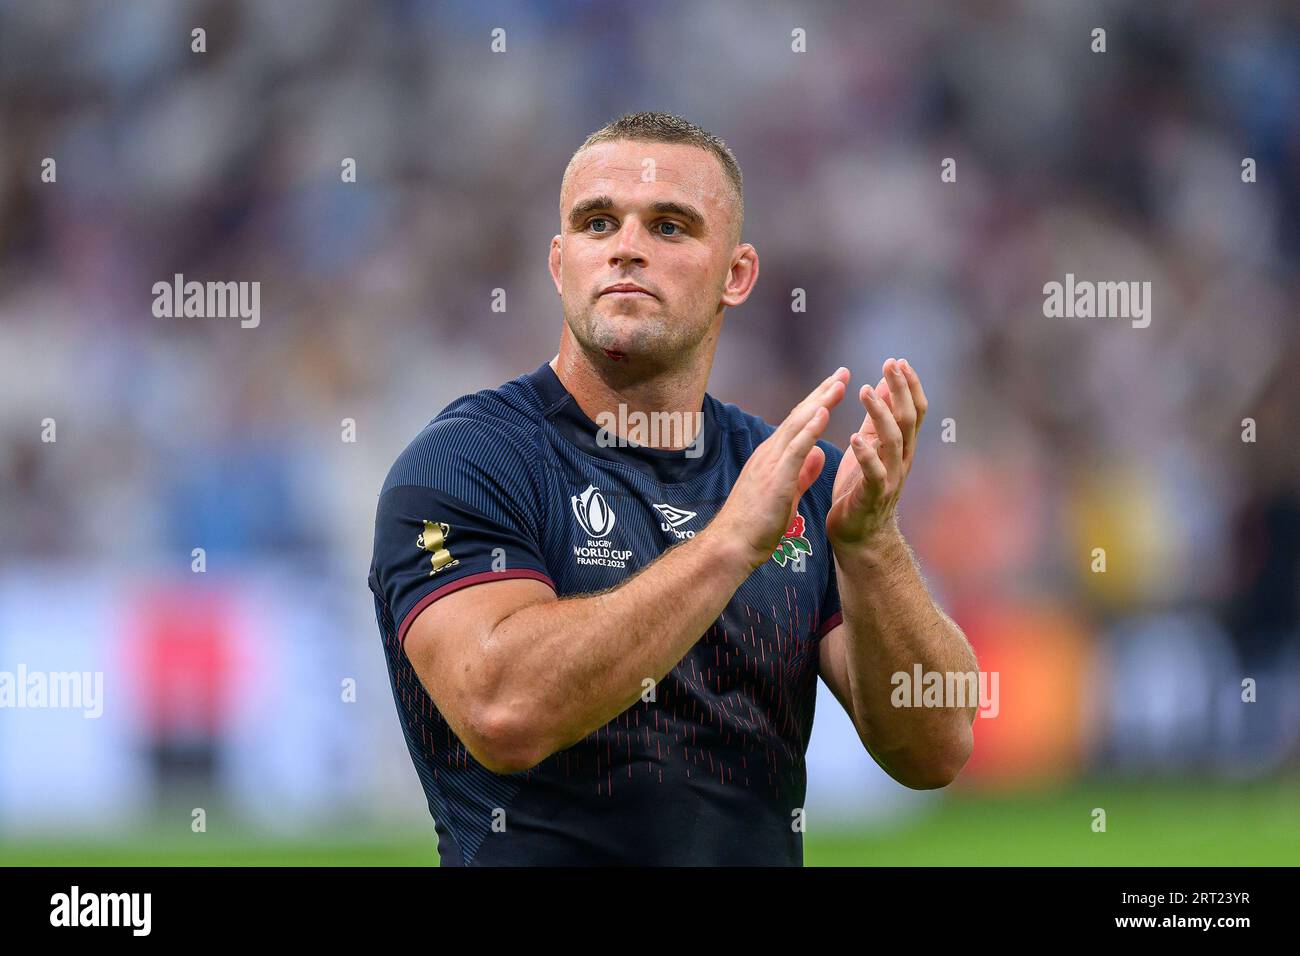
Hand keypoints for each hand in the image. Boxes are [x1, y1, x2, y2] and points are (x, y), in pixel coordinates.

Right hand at [709, 368, 848, 570]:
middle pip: (799, 416)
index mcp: (772, 458)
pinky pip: (795, 448)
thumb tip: (819, 456)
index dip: (817, 402)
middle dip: (822, 392)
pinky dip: (810, 428)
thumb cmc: (755, 526)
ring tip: (838, 383)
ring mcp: (770, 464)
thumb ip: (802, 474)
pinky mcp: (774, 478)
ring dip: (819, 402)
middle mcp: (769, 454)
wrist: (732, 546)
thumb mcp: (785, 495)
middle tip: (841, 372)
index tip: (835, 386)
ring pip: (797, 425)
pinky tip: (823, 412)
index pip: (798, 423)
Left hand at [826, 357, 927, 548]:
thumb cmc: (861, 488)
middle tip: (889, 365)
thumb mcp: (870, 447)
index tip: (899, 361)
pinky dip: (866, 455)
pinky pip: (874, 474)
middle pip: (908, 419)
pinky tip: (854, 438)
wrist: (860, 536)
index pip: (914, 410)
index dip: (909, 386)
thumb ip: (878, 420)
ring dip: (879, 413)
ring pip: (892, 441)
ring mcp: (891, 478)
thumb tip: (885, 385)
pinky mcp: (874, 496)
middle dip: (900, 390)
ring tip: (865, 391)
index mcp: (901, 447)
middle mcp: (902, 459)